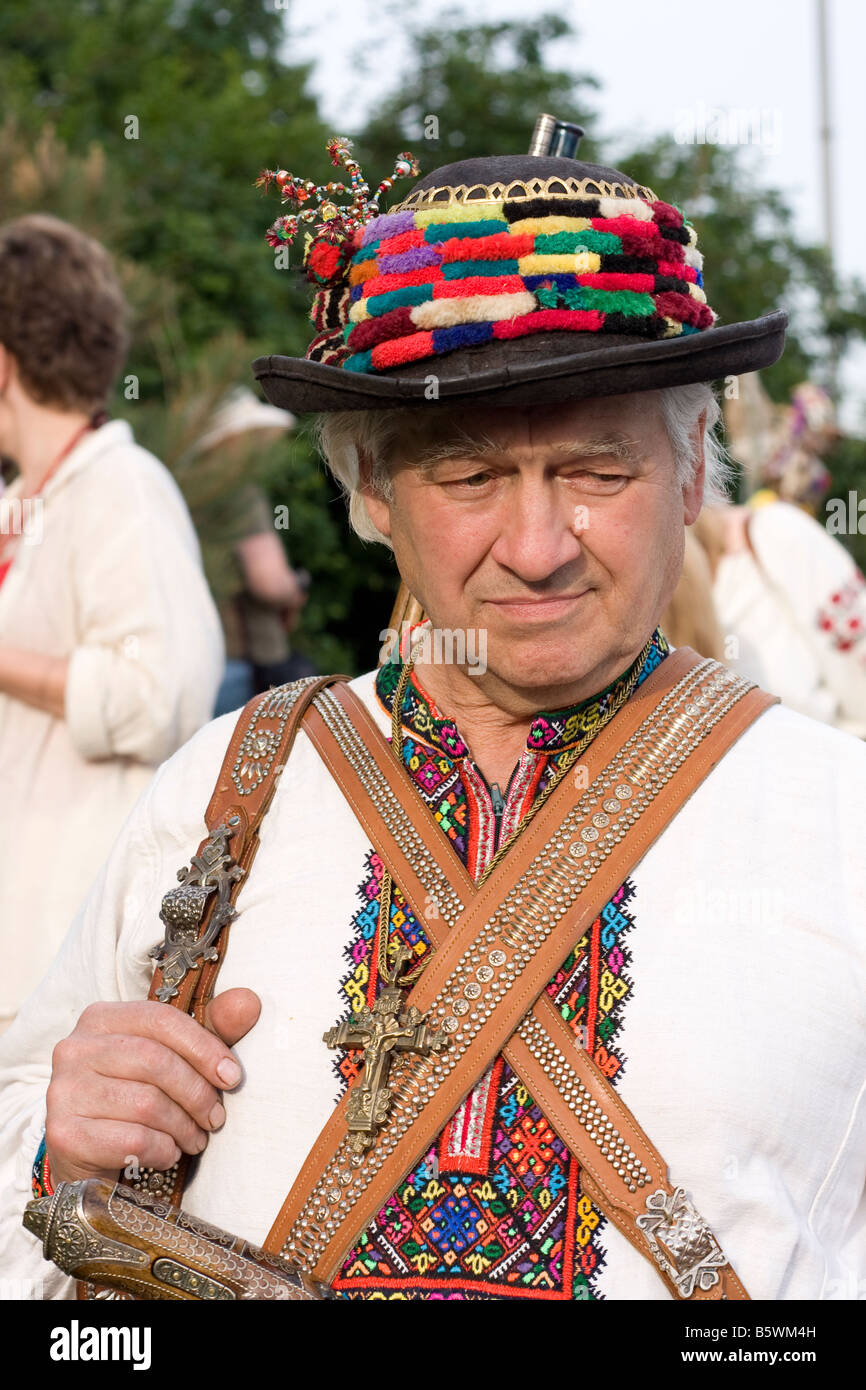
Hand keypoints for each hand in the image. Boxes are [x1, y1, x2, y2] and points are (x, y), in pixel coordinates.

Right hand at [44, 988, 260, 1185]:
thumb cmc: (135, 1097)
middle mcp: (74, 1049)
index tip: (233, 1077)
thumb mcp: (173, 1059)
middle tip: (216, 1118)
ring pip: (146, 1103)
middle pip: (155, 1061)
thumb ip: (211, 1030)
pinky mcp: (64, 1134)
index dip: (205, 1047)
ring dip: (184, 1127)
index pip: (161, 1020)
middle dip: (197, 1093)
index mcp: (100, 1018)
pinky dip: (162, 1150)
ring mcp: (63, 1091)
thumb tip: (249, 1002)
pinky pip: (132, 1140)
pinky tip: (167, 1153)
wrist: (86, 1154)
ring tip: (195, 1139)